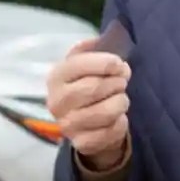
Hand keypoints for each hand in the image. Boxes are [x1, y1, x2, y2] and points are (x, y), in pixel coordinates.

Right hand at [46, 37, 132, 169]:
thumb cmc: (88, 84)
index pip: (79, 65)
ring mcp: (67, 125)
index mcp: (56, 77)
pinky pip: (111, 131)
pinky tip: (118, 117)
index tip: (119, 64)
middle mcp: (56, 101)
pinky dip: (121, 123)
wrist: (84, 123)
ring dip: (121, 101)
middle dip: (116, 82)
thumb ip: (91, 48)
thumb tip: (103, 38)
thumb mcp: (85, 62)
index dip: (105, 62)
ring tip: (121, 97)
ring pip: (106, 110)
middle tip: (123, 80)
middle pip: (94, 88)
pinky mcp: (81, 143)